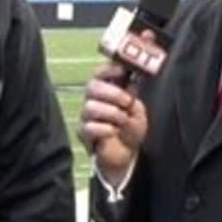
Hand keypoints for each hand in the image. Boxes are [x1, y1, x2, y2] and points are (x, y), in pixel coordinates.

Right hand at [78, 44, 150, 179]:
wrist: (127, 153)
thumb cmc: (130, 127)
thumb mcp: (137, 108)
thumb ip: (132, 92)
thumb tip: (132, 77)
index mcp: (106, 89)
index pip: (100, 72)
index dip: (109, 69)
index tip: (122, 71)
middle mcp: (93, 99)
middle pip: (92, 87)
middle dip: (112, 93)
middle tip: (127, 101)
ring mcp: (86, 116)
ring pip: (90, 107)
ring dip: (111, 113)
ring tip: (122, 120)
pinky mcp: (83, 133)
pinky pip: (89, 127)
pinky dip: (105, 129)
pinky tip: (113, 132)